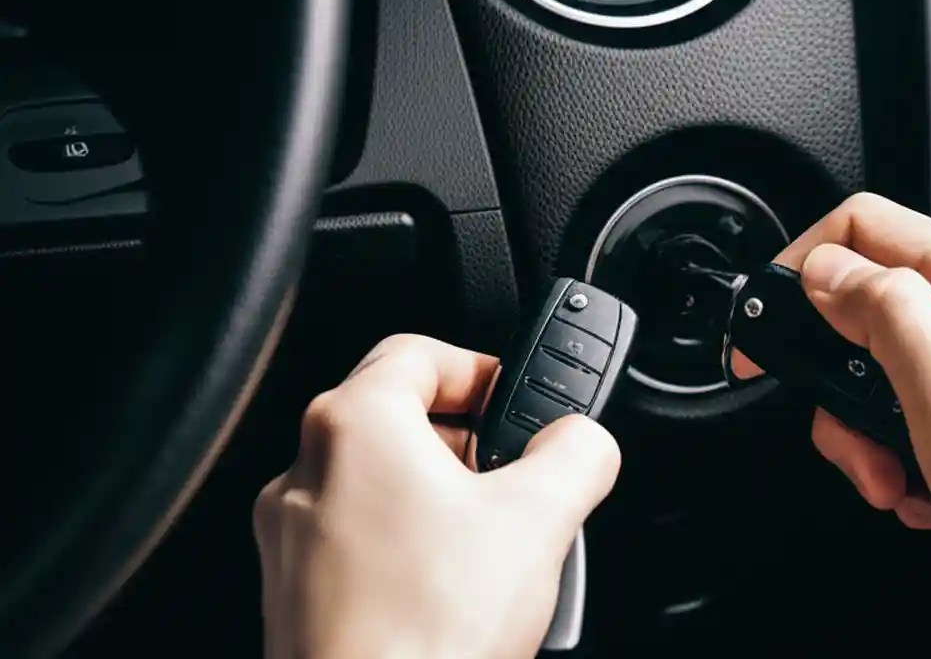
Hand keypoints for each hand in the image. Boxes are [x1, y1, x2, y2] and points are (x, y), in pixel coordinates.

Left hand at [254, 335, 620, 658]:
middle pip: (404, 420)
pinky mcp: (298, 593)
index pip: (420, 351)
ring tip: (500, 551)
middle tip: (522, 482)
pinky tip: (461, 597)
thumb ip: (577, 451)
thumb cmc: (426, 631)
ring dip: (448, 503)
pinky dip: (416, 551)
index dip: (485, 369)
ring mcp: (295, 536)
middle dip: (475, 447)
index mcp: (355, 424)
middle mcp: (308, 470)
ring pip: (386, 486)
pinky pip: (367, 544)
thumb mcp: (541, 517)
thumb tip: (584, 440)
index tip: (523, 404)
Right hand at [735, 193, 930, 655]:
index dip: (798, 272)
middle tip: (849, 436)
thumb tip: (824, 268)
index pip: (861, 226)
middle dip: (838, 378)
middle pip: (867, 303)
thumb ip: (881, 313)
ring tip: (896, 478)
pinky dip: (908, 450)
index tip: (768, 335)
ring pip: (888, 364)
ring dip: (871, 428)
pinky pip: (922, 405)